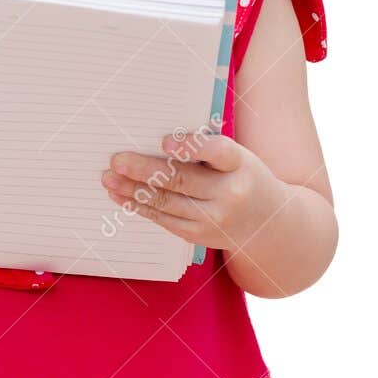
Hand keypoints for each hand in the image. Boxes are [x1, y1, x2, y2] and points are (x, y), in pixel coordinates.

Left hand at [100, 126, 283, 254]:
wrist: (268, 225)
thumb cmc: (243, 178)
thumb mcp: (237, 159)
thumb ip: (206, 150)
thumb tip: (155, 142)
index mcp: (240, 165)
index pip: (218, 152)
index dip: (191, 147)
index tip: (164, 142)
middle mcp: (229, 194)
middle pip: (181, 180)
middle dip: (143, 169)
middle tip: (117, 160)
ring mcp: (213, 218)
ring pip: (166, 202)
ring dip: (132, 189)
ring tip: (109, 178)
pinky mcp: (198, 234)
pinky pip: (164, 219)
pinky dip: (140, 206)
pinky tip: (122, 196)